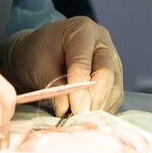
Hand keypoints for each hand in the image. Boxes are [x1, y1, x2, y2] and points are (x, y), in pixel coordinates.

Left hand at [0, 18, 123, 116]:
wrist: (39, 55)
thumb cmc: (36, 56)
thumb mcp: (39, 67)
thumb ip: (55, 87)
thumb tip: (67, 110)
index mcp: (82, 30)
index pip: (84, 61)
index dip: (80, 88)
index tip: (75, 111)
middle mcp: (102, 43)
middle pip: (106, 74)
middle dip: (93, 100)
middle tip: (79, 119)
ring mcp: (112, 60)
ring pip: (114, 88)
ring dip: (98, 108)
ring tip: (80, 122)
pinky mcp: (115, 78)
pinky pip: (114, 97)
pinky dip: (101, 110)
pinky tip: (86, 118)